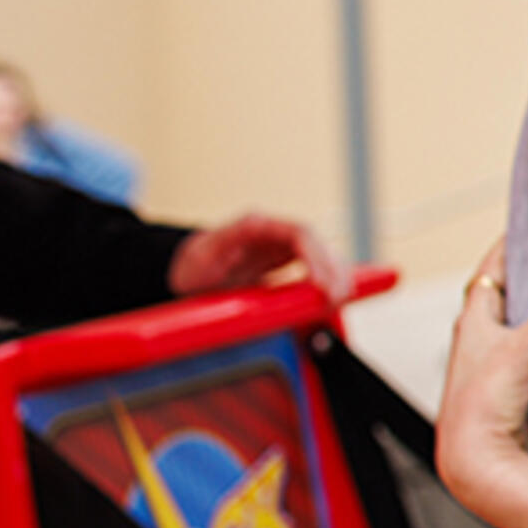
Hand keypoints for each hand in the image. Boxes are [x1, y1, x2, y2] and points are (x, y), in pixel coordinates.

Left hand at [168, 214, 346, 298]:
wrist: (187, 276)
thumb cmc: (193, 265)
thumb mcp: (202, 254)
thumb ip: (226, 240)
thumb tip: (254, 227)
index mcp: (259, 226)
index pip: (301, 234)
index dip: (318, 257)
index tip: (322, 284)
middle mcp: (277, 234)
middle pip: (320, 244)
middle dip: (335, 270)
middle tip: (337, 298)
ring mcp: (285, 248)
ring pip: (325, 256)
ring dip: (339, 276)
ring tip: (339, 301)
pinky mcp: (288, 264)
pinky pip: (319, 269)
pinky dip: (331, 283)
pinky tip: (334, 299)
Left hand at [433, 239, 527, 523]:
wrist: (475, 457)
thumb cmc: (483, 406)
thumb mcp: (522, 351)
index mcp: (472, 322)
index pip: (488, 272)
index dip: (507, 248)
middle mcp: (475, 339)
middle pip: (499, 295)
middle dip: (523, 275)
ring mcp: (487, 362)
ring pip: (510, 323)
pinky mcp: (502, 383)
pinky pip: (522, 347)